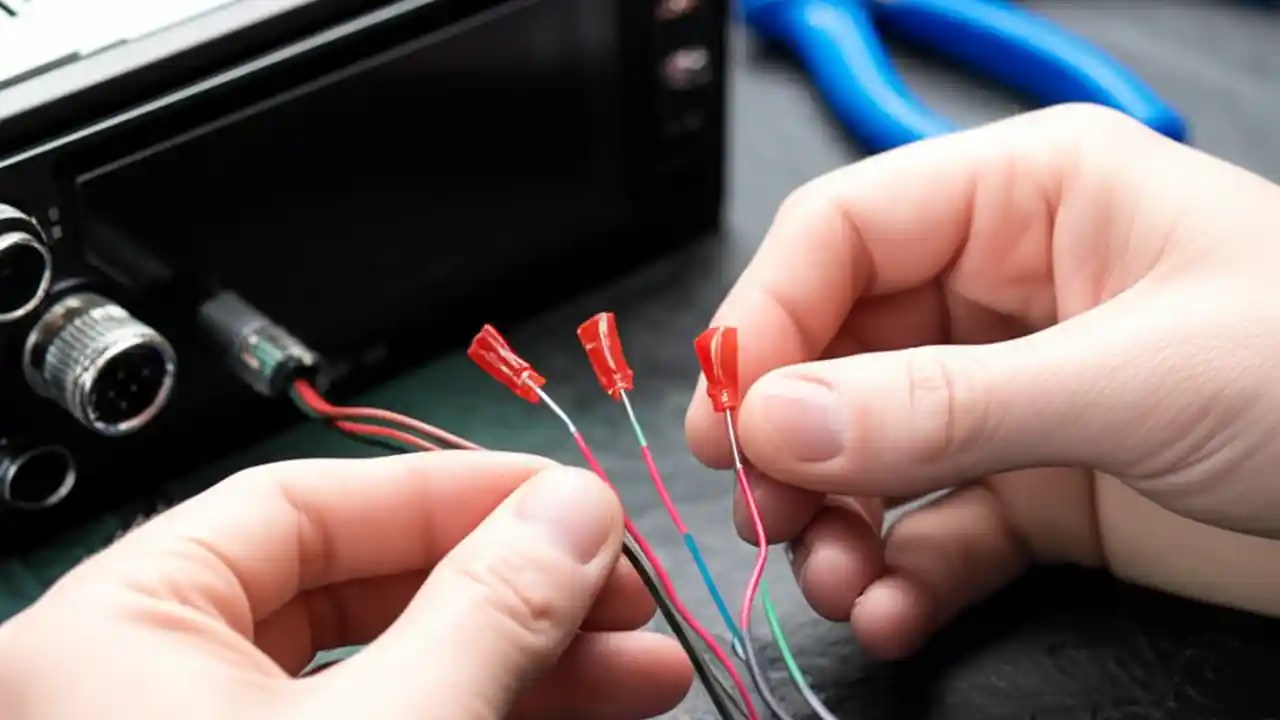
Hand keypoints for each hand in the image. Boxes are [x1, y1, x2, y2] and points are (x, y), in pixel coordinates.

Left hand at [0, 452, 690, 718]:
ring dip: (530, 662)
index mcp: (113, 637)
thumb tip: (572, 516)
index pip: (304, 506)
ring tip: (641, 661)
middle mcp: (144, 691)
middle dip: (517, 588)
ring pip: (395, 674)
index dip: (454, 493)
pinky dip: (495, 718)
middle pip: (364, 592)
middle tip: (621, 584)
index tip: (566, 501)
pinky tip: (584, 707)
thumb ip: (483, 615)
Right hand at [685, 103, 1279, 658]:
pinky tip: (893, 608)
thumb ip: (943, 405)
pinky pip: (933, 525)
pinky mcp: (1039, 488)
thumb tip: (778, 420)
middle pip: (838, 351)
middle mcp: (1007, 291)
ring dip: (835, 519)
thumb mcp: (1133, 379)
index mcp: (1027, 201)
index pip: (842, 235)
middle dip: (793, 438)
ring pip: (872, 449)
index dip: (766, 318)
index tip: (727, 410)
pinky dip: (900, 573)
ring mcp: (1016, 395)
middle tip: (763, 508)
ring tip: (832, 577)